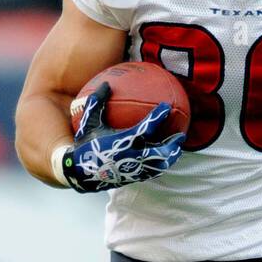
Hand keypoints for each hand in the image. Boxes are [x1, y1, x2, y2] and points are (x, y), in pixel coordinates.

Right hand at [62, 82, 184, 192]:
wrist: (79, 173)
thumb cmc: (85, 144)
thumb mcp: (89, 122)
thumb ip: (98, 102)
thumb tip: (107, 83)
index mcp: (123, 141)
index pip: (146, 128)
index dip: (158, 117)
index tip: (166, 107)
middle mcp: (131, 156)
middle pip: (159, 151)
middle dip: (172, 143)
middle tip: (181, 134)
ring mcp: (133, 169)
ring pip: (158, 164)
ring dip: (170, 157)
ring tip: (177, 149)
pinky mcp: (133, 177)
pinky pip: (151, 172)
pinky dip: (160, 166)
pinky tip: (164, 160)